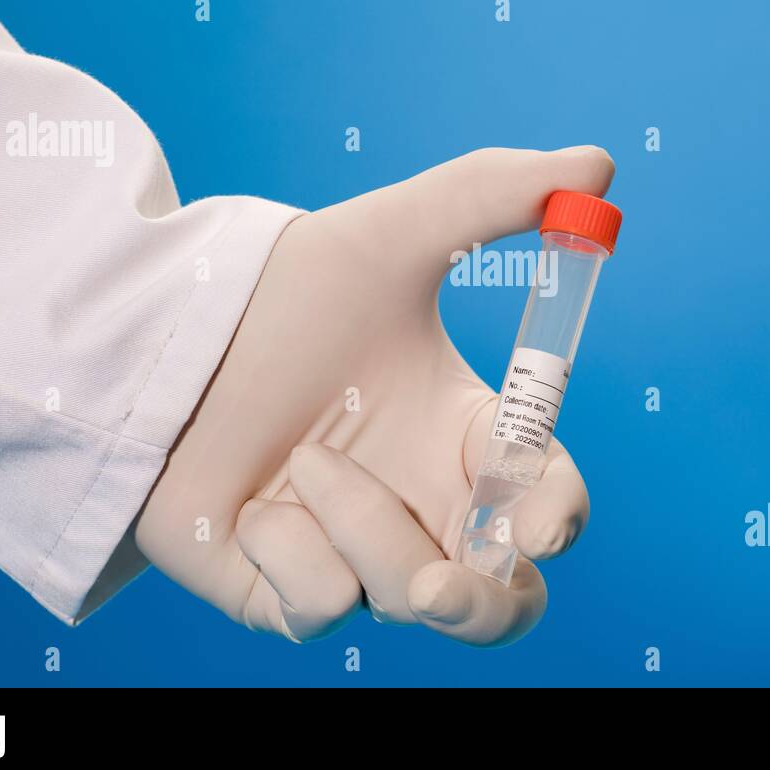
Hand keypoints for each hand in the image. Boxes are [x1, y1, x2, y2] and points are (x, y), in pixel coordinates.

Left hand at [134, 146, 613, 645]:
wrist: (167, 338)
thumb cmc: (285, 293)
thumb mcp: (389, 236)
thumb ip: (495, 196)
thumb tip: (602, 162)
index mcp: (465, 438)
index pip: (545, 499)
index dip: (559, 518)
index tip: (543, 522)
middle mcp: (421, 507)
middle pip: (499, 603)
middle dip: (485, 607)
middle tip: (444, 586)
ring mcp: (356, 559)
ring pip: (404, 594)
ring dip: (357, 520)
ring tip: (304, 455)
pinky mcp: (286, 596)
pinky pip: (320, 606)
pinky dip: (290, 551)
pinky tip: (250, 503)